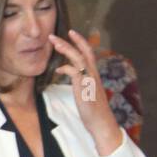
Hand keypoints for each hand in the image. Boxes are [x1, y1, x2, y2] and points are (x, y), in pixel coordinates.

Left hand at [48, 30, 121, 155]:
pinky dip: (66, 67)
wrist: (102, 123)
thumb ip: (81, 82)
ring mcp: (90, 80)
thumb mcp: (87, 92)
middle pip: (84, 51)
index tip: (71, 33)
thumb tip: (72, 76)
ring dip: (66, 49)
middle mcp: (93, 74)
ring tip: (54, 43)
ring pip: (79, 58)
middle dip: (71, 41)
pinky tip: (58, 69)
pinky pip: (75, 72)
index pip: (88, 52)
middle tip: (54, 34)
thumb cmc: (94, 111)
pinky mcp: (84, 87)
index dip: (80, 42)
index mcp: (94, 74)